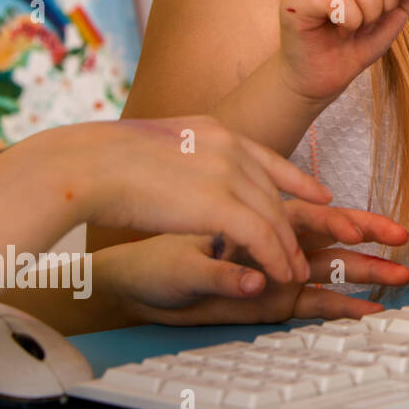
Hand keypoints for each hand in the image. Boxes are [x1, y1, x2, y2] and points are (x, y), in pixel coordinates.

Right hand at [81, 115, 331, 283]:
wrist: (89, 165)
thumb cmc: (103, 160)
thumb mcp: (158, 145)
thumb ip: (185, 158)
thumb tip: (180, 168)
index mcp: (216, 133)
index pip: (270, 159)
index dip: (298, 181)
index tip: (319, 194)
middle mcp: (231, 150)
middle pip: (274, 195)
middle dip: (293, 226)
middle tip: (304, 251)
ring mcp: (230, 175)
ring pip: (274, 218)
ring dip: (288, 250)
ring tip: (295, 272)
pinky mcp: (222, 205)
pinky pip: (262, 237)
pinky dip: (276, 258)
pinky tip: (281, 275)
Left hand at [101, 203, 408, 325]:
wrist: (138, 288)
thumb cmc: (157, 262)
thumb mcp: (181, 268)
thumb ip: (220, 276)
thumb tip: (254, 283)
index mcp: (257, 219)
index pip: (307, 216)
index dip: (337, 220)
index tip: (361, 227)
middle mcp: (275, 243)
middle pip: (330, 237)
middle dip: (367, 237)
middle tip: (400, 238)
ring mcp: (278, 272)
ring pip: (330, 267)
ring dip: (364, 270)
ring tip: (399, 275)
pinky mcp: (275, 300)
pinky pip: (315, 301)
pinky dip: (343, 305)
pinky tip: (369, 310)